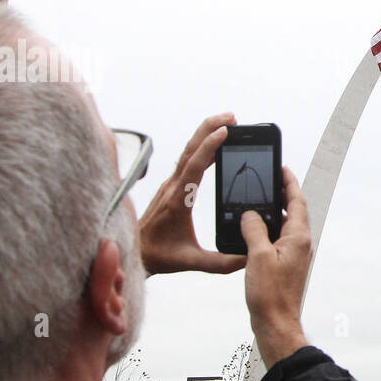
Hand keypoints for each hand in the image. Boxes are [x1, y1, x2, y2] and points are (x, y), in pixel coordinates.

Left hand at [138, 114, 246, 275]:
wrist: (134, 252)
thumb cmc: (159, 256)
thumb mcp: (191, 262)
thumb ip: (221, 262)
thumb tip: (246, 257)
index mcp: (178, 200)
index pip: (195, 165)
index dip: (210, 146)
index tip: (226, 131)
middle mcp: (173, 187)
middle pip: (191, 149)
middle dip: (210, 128)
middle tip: (232, 117)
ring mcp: (171, 185)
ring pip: (189, 152)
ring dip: (206, 134)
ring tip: (227, 124)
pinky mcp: (172, 187)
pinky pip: (188, 160)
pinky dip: (202, 148)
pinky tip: (214, 145)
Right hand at [242, 166, 311, 366]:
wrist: (275, 323)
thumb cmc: (270, 294)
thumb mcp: (258, 256)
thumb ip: (254, 229)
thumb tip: (250, 214)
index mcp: (298, 238)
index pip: (297, 201)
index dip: (289, 183)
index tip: (281, 168)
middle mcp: (300, 245)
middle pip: (292, 212)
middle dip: (280, 195)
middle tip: (266, 181)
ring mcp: (293, 256)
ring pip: (283, 227)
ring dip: (272, 214)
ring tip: (255, 202)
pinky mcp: (285, 266)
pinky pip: (276, 241)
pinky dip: (266, 231)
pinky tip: (251, 232)